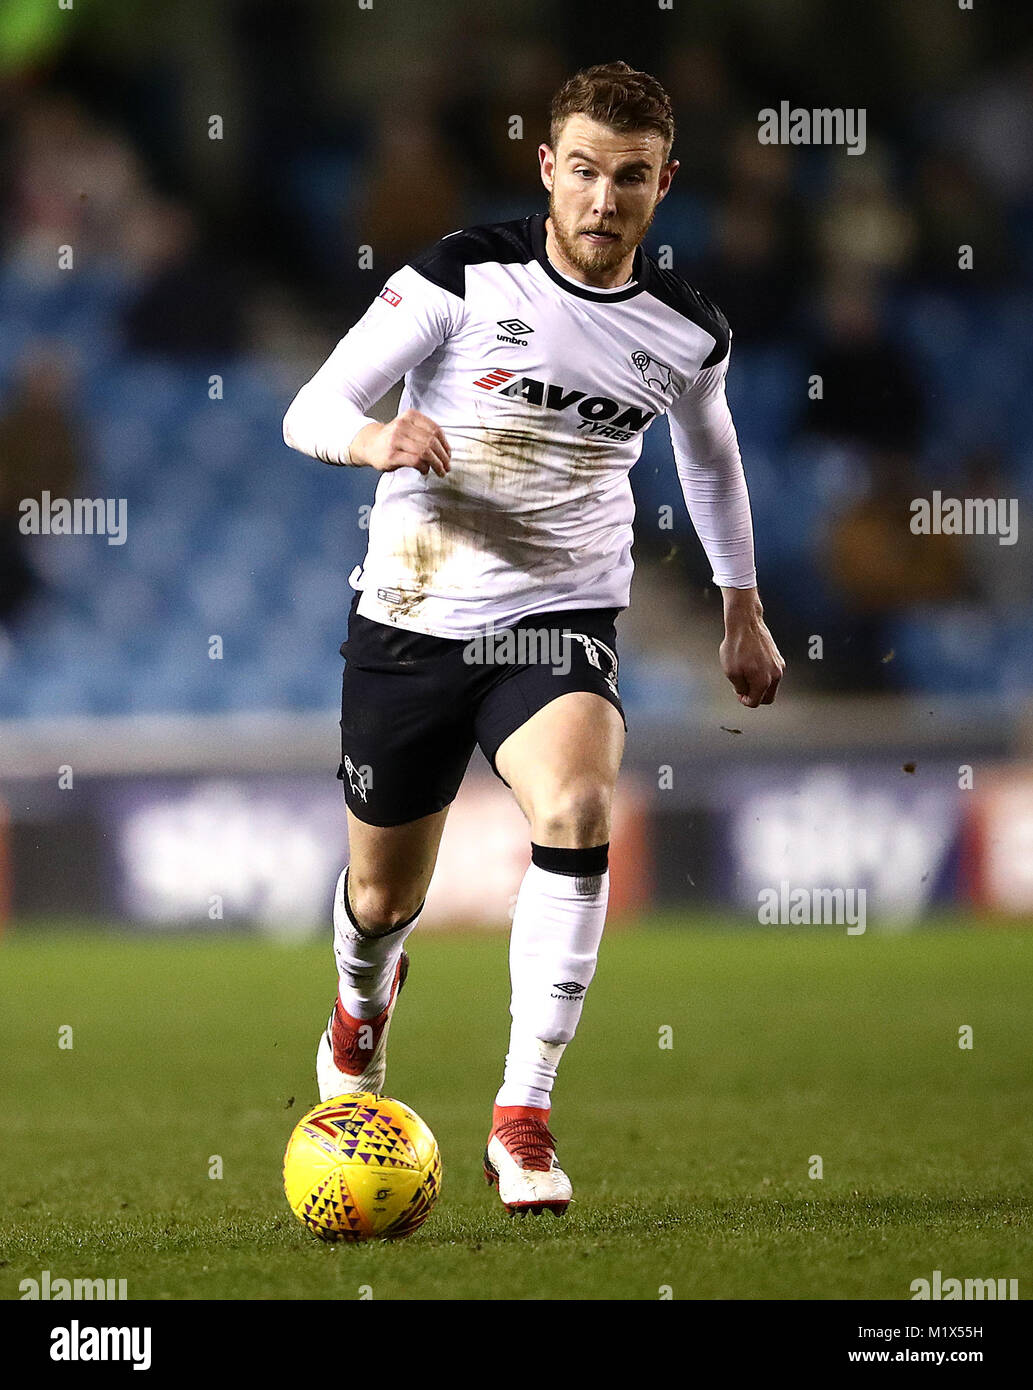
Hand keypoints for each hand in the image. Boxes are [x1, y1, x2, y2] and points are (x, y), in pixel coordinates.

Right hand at [350, 409, 450, 476]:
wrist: (369, 444)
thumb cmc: (392, 439)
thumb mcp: (408, 427)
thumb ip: (424, 433)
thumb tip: (445, 450)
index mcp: (410, 416)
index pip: (435, 430)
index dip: (445, 444)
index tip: (448, 455)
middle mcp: (403, 425)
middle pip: (432, 442)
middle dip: (443, 457)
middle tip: (446, 466)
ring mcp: (396, 440)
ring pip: (425, 452)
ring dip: (436, 464)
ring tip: (439, 471)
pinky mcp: (392, 455)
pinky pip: (415, 461)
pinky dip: (424, 468)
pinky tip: (424, 471)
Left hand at [719, 587, 784, 706]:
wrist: (745, 623)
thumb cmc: (736, 646)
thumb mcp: (731, 672)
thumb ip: (740, 688)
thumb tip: (745, 693)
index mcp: (763, 681)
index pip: (755, 702)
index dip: (744, 700)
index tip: (737, 691)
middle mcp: (775, 675)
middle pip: (768, 698)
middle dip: (755, 696)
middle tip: (742, 687)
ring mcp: (778, 666)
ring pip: (770, 686)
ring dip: (759, 685)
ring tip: (745, 673)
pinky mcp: (778, 657)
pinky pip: (771, 674)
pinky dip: (762, 675)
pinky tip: (751, 665)